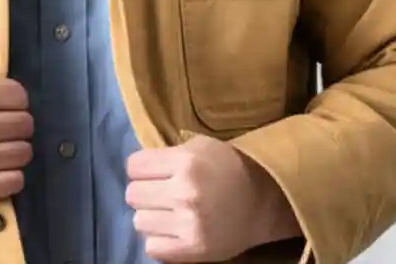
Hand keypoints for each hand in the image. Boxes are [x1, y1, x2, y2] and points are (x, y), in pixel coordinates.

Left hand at [126, 134, 298, 262]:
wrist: (262, 202)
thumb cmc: (227, 168)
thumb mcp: (200, 147)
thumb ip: (167, 154)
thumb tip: (136, 168)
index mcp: (186, 162)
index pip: (134, 166)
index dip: (142, 169)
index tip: (154, 173)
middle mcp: (186, 192)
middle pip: (133, 194)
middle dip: (146, 193)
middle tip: (163, 194)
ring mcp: (189, 223)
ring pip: (139, 221)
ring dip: (152, 218)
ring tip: (171, 213)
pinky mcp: (194, 249)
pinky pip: (152, 247)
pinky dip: (160, 241)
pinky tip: (175, 231)